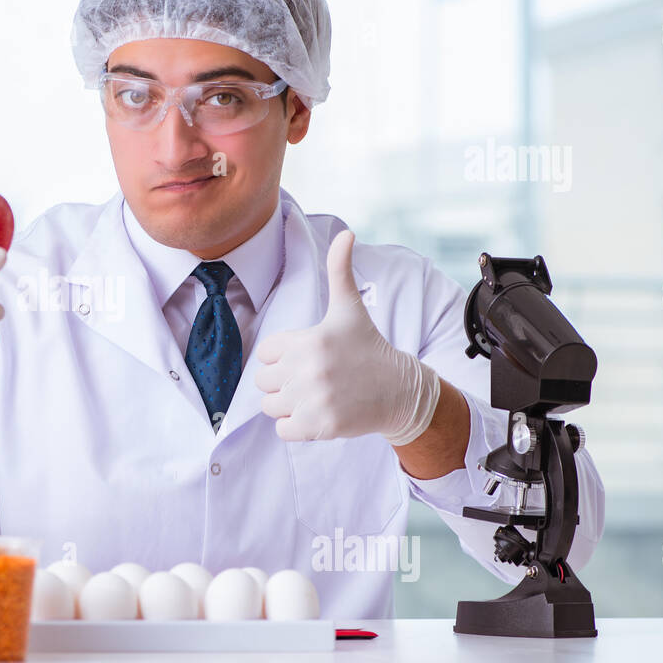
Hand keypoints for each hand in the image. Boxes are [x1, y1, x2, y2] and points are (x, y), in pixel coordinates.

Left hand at [254, 229, 439, 444]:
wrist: (400, 390)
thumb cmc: (368, 347)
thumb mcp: (350, 308)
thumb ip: (340, 270)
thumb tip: (346, 233)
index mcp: (309, 340)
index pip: (264, 353)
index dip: (281, 357)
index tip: (308, 356)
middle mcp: (309, 369)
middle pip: (263, 382)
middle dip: (283, 382)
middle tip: (314, 378)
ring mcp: (313, 399)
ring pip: (270, 406)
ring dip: (288, 405)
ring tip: (317, 396)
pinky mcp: (319, 425)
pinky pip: (282, 430)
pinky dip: (295, 427)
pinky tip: (318, 414)